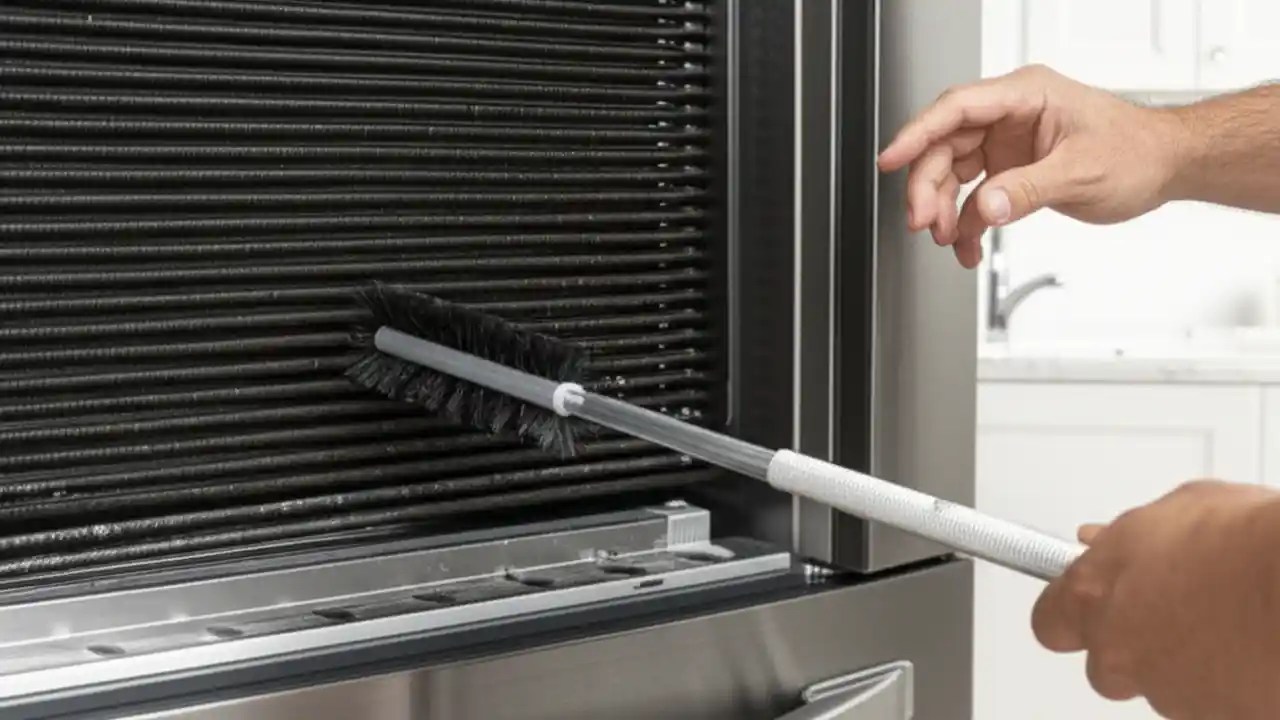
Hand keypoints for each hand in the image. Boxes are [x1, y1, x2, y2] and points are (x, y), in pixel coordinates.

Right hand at [877, 65, 1188, 267]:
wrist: (1164, 166)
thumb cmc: (1137, 151)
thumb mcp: (1082, 172)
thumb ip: (1027, 190)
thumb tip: (984, 207)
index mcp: (1026, 95)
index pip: (956, 109)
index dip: (917, 134)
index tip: (891, 159)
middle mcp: (1010, 115)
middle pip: (946, 146)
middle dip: (928, 187)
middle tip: (922, 221)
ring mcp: (1007, 143)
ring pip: (952, 173)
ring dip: (943, 209)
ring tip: (946, 238)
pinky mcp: (1010, 169)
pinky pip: (973, 196)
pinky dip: (966, 224)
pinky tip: (968, 245)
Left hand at [1032, 480, 1279, 718]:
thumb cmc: (1248, 540)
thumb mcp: (1177, 509)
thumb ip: (1124, 535)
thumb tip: (1099, 539)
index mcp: (1094, 595)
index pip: (1050, 622)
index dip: (1070, 615)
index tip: (1087, 606)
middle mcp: (1118, 651)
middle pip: (1105, 668)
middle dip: (1133, 646)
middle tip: (1175, 613)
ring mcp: (1166, 691)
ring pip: (1164, 687)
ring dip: (1186, 663)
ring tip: (1230, 622)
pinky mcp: (1215, 718)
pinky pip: (1213, 705)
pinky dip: (1229, 684)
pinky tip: (1252, 647)